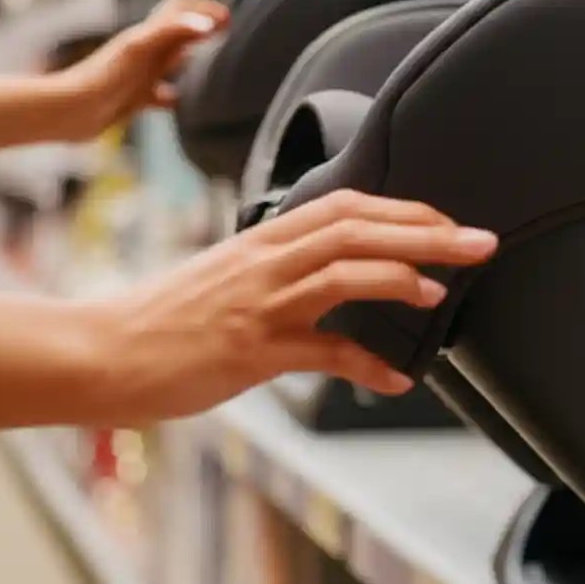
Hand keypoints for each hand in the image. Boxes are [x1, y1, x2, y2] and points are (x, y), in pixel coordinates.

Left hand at [60, 0, 229, 137]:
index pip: (179, 10)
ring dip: (192, 61)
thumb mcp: (140, 49)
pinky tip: (185, 106)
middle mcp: (144, 52)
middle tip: (228, 36)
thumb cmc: (102, 77)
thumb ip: (172, 32)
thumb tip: (209, 22)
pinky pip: (161, 94)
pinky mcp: (134, 98)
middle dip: (202, 30)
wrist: (70, 110)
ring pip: (172, 63)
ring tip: (215, 69)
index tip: (228, 19)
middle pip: (178, 33)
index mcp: (147, 35)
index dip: (203, 9)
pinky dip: (176, 96)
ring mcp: (139, 75)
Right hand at [89, 190, 498, 424]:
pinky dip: (367, 363)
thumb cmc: (167, 318)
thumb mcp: (228, 275)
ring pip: (345, 272)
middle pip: (359, 226)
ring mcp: (260, 302)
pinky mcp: (252, 349)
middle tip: (480, 241)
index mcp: (264, 238)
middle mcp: (267, 259)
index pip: (346, 204)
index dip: (404, 210)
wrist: (104, 351)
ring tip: (442, 291)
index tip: (446, 221)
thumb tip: (331, 269)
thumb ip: (280, 266)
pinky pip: (324, 352)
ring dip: (403, 276)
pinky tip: (398, 379)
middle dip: (427, 230)